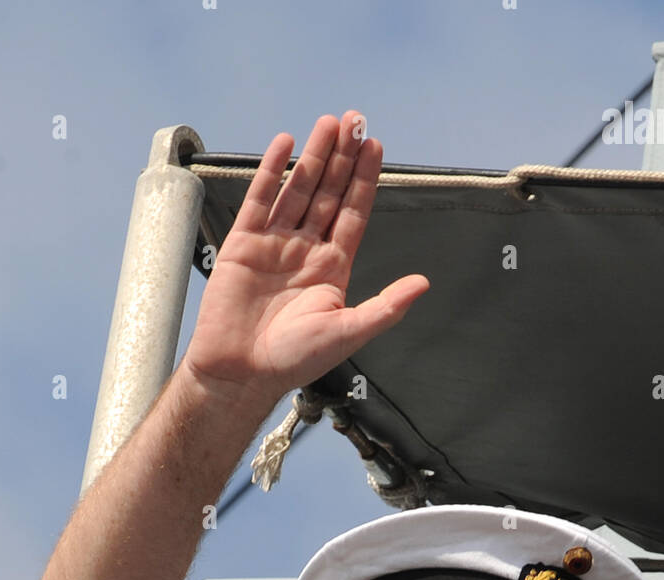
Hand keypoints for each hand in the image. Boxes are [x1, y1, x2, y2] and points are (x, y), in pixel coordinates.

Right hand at [182, 110, 428, 402]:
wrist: (241, 372)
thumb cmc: (293, 361)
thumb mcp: (349, 332)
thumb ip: (386, 307)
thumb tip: (422, 285)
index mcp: (332, 268)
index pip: (353, 213)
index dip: (365, 180)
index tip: (375, 147)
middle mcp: (305, 251)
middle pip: (329, 193)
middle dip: (343, 158)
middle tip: (355, 122)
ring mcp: (275, 244)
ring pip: (298, 189)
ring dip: (314, 156)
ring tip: (328, 124)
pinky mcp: (244, 243)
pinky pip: (261, 199)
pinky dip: (272, 171)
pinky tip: (285, 145)